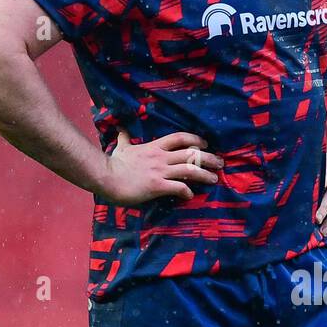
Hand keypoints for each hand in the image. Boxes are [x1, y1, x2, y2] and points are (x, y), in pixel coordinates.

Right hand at [100, 130, 223, 204]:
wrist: (105, 177)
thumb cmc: (113, 164)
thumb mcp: (121, 148)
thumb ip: (124, 139)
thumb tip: (120, 130)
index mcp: (154, 147)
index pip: (180, 138)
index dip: (195, 140)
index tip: (205, 145)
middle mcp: (161, 157)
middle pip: (191, 154)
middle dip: (209, 158)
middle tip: (220, 163)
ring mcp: (160, 171)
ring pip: (190, 170)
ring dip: (205, 174)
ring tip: (214, 179)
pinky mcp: (157, 186)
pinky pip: (178, 188)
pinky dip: (187, 191)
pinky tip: (191, 195)